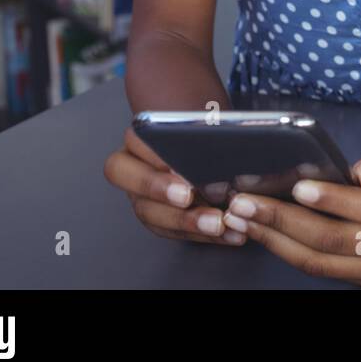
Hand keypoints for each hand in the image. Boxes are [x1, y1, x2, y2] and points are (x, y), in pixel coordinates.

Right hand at [103, 126, 245, 245]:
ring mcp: (143, 198)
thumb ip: (206, 129)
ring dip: (186, 220)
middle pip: (134, 181)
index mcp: (141, 138)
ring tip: (217, 222)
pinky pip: (174, 232)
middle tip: (187, 196)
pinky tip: (226, 233)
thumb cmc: (204, 136)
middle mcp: (135, 170)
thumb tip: (222, 133)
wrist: (207, 154)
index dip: (154, 155)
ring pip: (152, 213)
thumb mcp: (205, 126)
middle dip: (159, 190)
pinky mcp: (159, 221)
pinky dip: (202, 235)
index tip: (177, 164)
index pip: (136, 141)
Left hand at [223, 129, 360, 287]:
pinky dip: (290, 252)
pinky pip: (324, 268)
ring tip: (242, 219)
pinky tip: (264, 231)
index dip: (332, 200)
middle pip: (335, 241)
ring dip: (276, 242)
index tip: (298, 186)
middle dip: (283, 222)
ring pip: (323, 262)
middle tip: (244, 203)